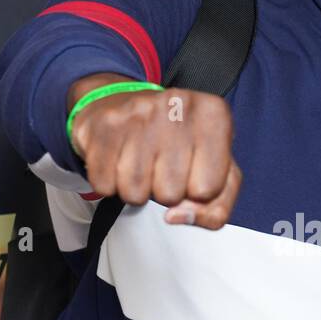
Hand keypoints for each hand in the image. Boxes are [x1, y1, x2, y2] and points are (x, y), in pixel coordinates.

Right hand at [67, 73, 241, 229]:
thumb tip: (177, 217)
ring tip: (141, 166)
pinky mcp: (105, 124)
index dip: (197, 193)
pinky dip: (109, 184)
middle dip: (165, 193)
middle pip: (171, 195)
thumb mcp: (215, 170)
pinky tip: (118, 161)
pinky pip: (104, 185)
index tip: (191, 173)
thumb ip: (216, 208)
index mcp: (214, 114)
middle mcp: (178, 106)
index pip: (209, 190)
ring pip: (135, 193)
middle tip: (161, 168)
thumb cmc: (177, 142)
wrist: (122, 102)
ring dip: (136, 191)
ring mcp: (138, 112)